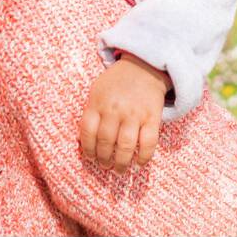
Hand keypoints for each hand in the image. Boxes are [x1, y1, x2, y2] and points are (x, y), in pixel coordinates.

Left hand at [80, 54, 170, 172]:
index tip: (90, 158)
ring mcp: (134, 114)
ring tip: (118, 170)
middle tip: (105, 166)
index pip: (87, 133)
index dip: (88, 150)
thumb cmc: (116, 82)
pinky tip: (138, 164)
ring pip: (125, 146)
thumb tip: (83, 141)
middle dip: (103, 159)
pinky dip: (143, 157)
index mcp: (98, 103)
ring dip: (120, 163)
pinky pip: (148, 143)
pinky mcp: (152, 117)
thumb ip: (90, 112)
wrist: (144, 66)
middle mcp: (115, 109)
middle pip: (105, 142)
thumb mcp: (97, 90)